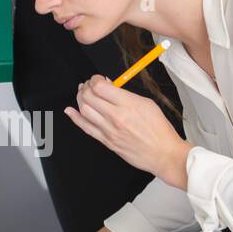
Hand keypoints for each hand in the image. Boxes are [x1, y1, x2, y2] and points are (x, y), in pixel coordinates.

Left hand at [64, 75, 190, 187]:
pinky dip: (75, 117)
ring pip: (84, 110)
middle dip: (85, 87)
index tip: (97, 79)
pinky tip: (70, 111)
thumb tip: (110, 86)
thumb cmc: (159, 129)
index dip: (95, 79)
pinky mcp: (106, 141)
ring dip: (80, 99)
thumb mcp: (147, 103)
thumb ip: (126, 94)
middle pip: (89, 97)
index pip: (100, 86)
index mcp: (128, 104)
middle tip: (88, 85)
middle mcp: (116, 116)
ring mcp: (109, 130)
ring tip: (82, 94)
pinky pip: (85, 128)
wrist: (163, 153)